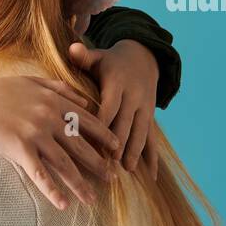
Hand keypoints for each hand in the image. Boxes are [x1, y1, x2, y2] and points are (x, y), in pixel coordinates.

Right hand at [0, 75, 119, 210]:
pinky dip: (52, 190)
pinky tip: (63, 205)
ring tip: (92, 200)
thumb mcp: (32, 80)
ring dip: (80, 184)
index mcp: (55, 101)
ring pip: (65, 164)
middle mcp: (50, 118)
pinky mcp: (20, 149)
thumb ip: (59, 87)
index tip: (116, 148)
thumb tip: (83, 98)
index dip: (104, 136)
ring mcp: (36, 134)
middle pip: (81, 145)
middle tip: (113, 178)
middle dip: (99, 163)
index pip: (88, 120)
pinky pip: (40, 174)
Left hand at [68, 40, 159, 179]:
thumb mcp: (98, 56)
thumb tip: (73, 48)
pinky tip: (151, 177)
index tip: (94, 140)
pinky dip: (153, 158)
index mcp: (118, 84)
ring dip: (135, 151)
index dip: (103, 123)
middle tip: (109, 163)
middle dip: (118, 143)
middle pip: (125, 123)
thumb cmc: (110, 61)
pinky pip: (153, 139)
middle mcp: (134, 97)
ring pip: (141, 132)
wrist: (143, 57)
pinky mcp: (151, 117)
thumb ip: (84, 56)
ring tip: (127, 170)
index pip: (109, 106)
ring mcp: (145, 108)